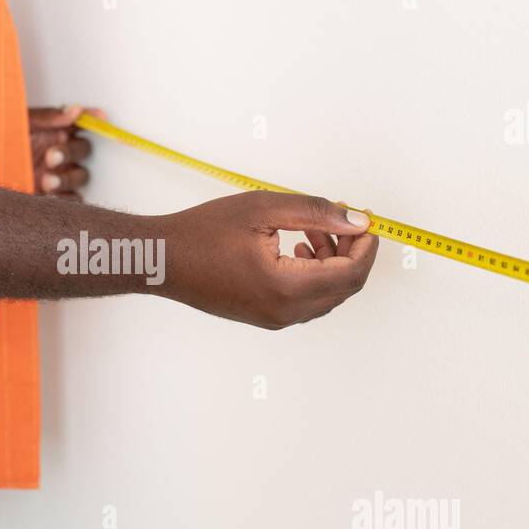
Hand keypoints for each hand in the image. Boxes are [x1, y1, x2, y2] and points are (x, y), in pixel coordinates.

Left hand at [29, 105, 102, 199]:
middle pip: (83, 150)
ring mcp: (57, 176)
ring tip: (46, 180)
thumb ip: (49, 118)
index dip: (93, 120)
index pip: (80, 123)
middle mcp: (58, 153)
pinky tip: (51, 195)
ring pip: (80, 175)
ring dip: (67, 178)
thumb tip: (76, 110)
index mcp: (52, 132)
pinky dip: (66, 198)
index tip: (100, 118)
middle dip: (69, 153)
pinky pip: (74, 200)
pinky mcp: (53, 199)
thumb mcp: (19, 125)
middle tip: (50, 157)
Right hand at [155, 191, 377, 329]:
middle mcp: (284, 312)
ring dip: (330, 261)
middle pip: (343, 287)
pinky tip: (296, 247)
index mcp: (287, 288)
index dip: (366, 246)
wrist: (163, 259)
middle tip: (341, 218)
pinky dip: (313, 273)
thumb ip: (316, 212)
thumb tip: (358, 220)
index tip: (366, 220)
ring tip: (311, 229)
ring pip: (326, 295)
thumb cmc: (203, 232)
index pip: (350, 273)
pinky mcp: (265, 317)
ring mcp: (275, 319)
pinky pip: (306, 300)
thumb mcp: (264, 208)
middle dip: (350, 251)